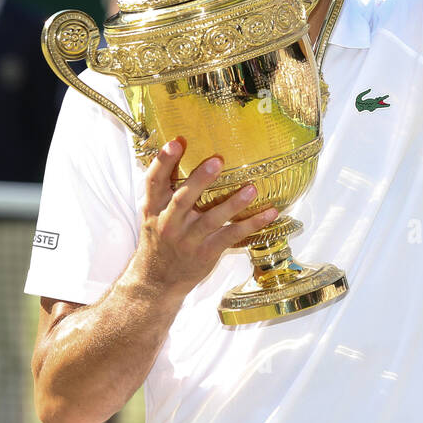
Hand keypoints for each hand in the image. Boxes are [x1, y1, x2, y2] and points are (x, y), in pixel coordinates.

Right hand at [130, 138, 278, 298]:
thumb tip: (179, 142)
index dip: (164, 161)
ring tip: (251, 188)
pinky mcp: (206, 252)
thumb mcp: (153, 212)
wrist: (157, 279)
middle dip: (200, 179)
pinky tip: (269, 213)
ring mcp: (189, 239)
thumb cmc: (160, 237)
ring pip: (211, 219)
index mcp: (155, 207)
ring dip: (232, 204)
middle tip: (217, 160)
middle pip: (183, 198)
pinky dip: (252, 224)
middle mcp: (170, 222)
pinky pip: (231, 236)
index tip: (176, 142)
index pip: (154, 181)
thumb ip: (165, 184)